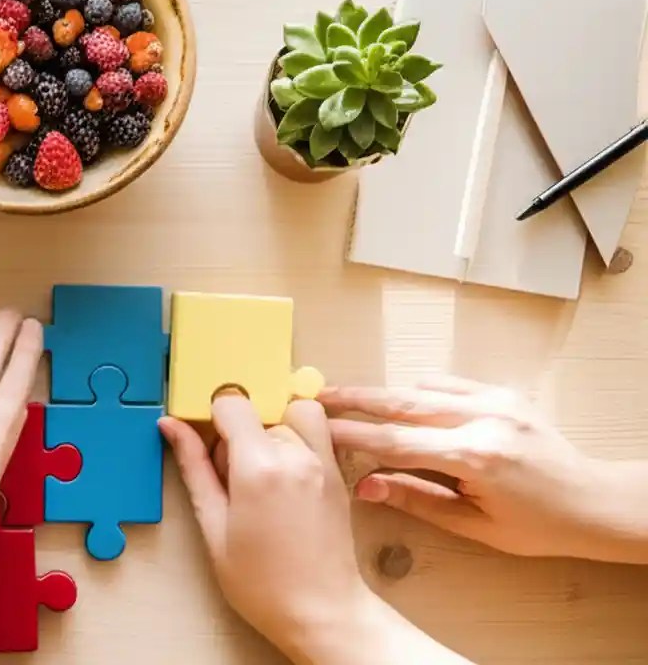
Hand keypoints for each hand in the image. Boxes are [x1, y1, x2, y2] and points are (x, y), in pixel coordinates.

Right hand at [162, 396, 473, 664]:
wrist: (323, 612)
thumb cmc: (265, 583)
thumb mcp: (213, 526)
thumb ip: (194, 467)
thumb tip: (172, 427)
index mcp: (259, 468)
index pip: (231, 403)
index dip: (211, 417)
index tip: (204, 441)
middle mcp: (296, 455)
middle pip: (259, 409)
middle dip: (240, 432)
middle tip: (232, 476)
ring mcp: (323, 461)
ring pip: (290, 412)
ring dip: (271, 430)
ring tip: (260, 473)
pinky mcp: (337, 471)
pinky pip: (315, 430)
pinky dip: (295, 439)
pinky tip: (281, 481)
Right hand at [322, 376, 647, 563]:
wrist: (593, 503)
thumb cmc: (537, 526)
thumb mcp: (474, 525)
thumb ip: (417, 500)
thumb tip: (365, 485)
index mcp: (475, 457)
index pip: (396, 442)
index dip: (351, 434)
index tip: (317, 429)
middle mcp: (483, 419)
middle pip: (402, 402)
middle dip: (355, 398)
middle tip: (317, 394)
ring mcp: (495, 401)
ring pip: (422, 389)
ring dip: (384, 393)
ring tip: (347, 397)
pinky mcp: (503, 393)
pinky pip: (448, 384)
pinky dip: (420, 391)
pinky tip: (403, 402)